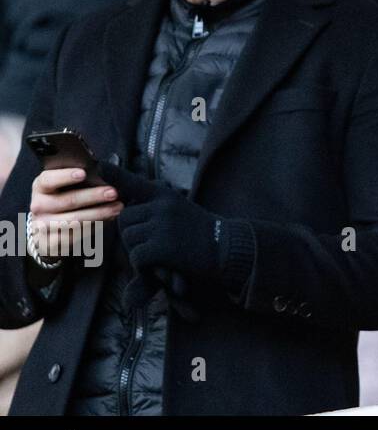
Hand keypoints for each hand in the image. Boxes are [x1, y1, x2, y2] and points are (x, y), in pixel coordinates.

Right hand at [27, 167, 122, 262]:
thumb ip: (78, 178)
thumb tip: (99, 171)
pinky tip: (106, 219)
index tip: (83, 173)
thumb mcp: (64, 186)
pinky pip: (75, 236)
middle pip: (68, 201)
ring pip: (74, 221)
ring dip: (99, 214)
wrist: (47, 229)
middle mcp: (39, 206)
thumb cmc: (62, 199)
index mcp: (41, 187)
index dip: (65, 176)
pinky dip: (93, 227)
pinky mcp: (50, 243)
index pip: (49, 180)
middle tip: (113, 193)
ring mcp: (42, 226)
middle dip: (93, 196)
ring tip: (117, 208)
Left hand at [101, 163, 221, 280]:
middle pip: (124, 218)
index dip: (115, 175)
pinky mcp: (161, 247)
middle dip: (131, 233)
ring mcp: (162, 226)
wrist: (225, 249)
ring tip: (158, 253)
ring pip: (128, 238)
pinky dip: (143, 265)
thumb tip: (127, 210)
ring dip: (137, 249)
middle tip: (150, 243)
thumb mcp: (180, 209)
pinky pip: (136, 256)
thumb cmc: (201, 231)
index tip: (99, 164)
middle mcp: (162, 207)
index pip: (134, 183)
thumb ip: (156, 207)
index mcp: (166, 196)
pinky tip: (160, 265)